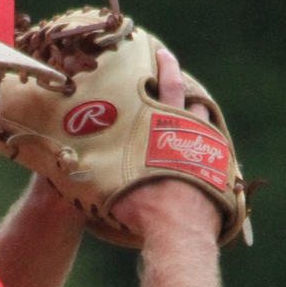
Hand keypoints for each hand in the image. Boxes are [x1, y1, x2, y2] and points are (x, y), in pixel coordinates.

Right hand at [108, 49, 225, 244]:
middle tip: (183, 90)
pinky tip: (199, 163)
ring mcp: (212, 154)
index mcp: (168, 127)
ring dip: (200, 125)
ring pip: (208, 130)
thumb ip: (96, 168)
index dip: (166, 67)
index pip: (170, 86)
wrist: (178, 232)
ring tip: (192, 127)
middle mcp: (194, 135)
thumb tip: (63, 165)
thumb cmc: (141, 207)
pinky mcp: (222, 176)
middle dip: (188, 95)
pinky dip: (207, 156)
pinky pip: (216, 158)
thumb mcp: (111, 184)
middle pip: (195, 106)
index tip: (163, 54)